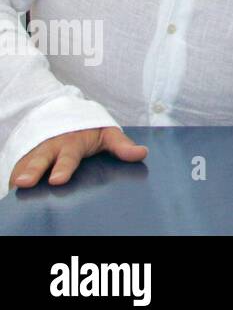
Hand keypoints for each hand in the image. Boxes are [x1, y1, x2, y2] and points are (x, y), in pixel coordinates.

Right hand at [9, 127, 147, 188]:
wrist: (66, 119)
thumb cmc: (88, 131)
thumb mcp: (106, 134)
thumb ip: (122, 145)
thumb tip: (142, 153)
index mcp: (72, 142)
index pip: (68, 157)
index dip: (63, 168)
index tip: (58, 180)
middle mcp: (51, 147)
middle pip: (40, 160)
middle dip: (33, 171)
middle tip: (25, 183)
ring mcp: (36, 153)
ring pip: (25, 164)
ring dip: (19, 175)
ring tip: (14, 187)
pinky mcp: (25, 160)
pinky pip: (16, 168)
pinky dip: (13, 177)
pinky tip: (11, 191)